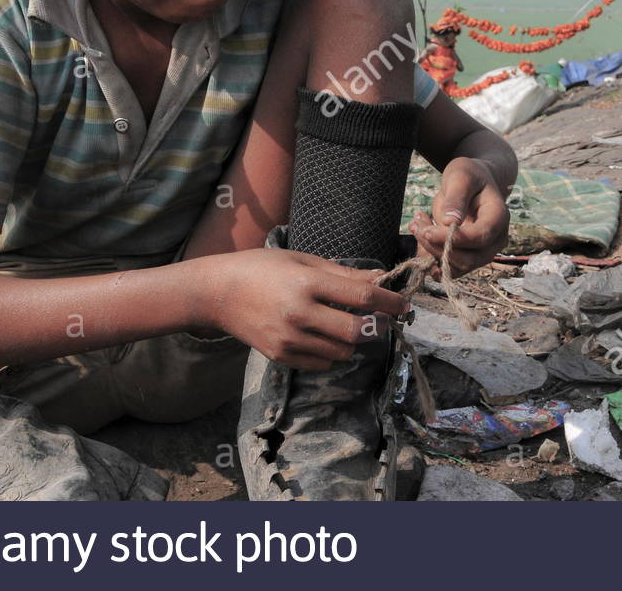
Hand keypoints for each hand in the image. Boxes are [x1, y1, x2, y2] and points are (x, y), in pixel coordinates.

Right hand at [203, 248, 409, 370]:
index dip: (389, 302)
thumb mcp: (303, 260)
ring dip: (354, 341)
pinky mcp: (280, 356)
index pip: (361, 296)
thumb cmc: (263, 268)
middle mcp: (299, 313)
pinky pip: (322, 362)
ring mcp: (289, 338)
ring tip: (350, 325)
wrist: (218, 293)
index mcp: (307, 283)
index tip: (404, 304)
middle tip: (382, 320)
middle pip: (357, 331)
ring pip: (342, 351)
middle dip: (377, 327)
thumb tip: (380, 277)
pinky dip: (332, 352)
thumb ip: (343, 273)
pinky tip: (326, 336)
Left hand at [409, 157, 509, 274]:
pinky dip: (430, 256)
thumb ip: (456, 198)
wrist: (474, 182)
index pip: (480, 236)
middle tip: (416, 225)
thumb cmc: (470, 176)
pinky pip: (449, 267)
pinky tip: (421, 234)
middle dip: (438, 247)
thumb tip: (449, 222)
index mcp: (499, 217)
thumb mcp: (461, 176)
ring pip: (457, 267)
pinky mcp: (468, 256)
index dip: (454, 239)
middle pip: (470, 259)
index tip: (427, 231)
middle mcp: (496, 239)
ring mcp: (483, 251)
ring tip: (417, 225)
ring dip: (431, 252)